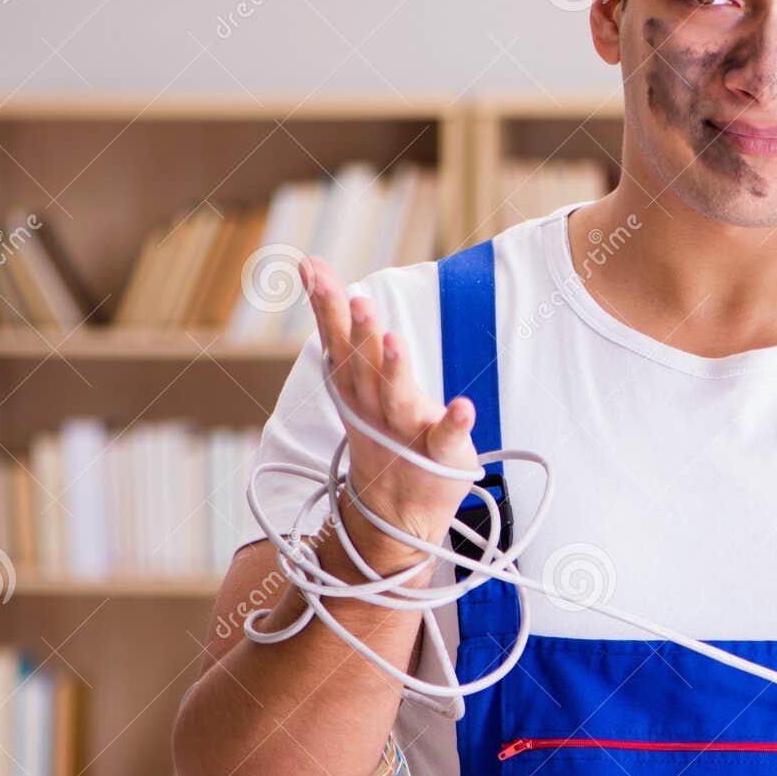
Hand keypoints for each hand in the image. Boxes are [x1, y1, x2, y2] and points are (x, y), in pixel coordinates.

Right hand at [300, 255, 478, 562]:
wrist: (397, 509)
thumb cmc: (381, 429)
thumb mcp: (354, 378)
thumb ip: (340, 326)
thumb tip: (311, 266)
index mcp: (353, 387)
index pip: (335, 340)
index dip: (324, 305)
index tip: (313, 269)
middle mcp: (374, 406)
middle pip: (364, 366)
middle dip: (361, 334)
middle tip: (359, 300)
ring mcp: (405, 431)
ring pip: (397, 397)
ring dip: (396, 370)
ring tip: (396, 341)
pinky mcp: (440, 453)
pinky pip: (446, 438)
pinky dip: (455, 423)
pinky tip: (464, 407)